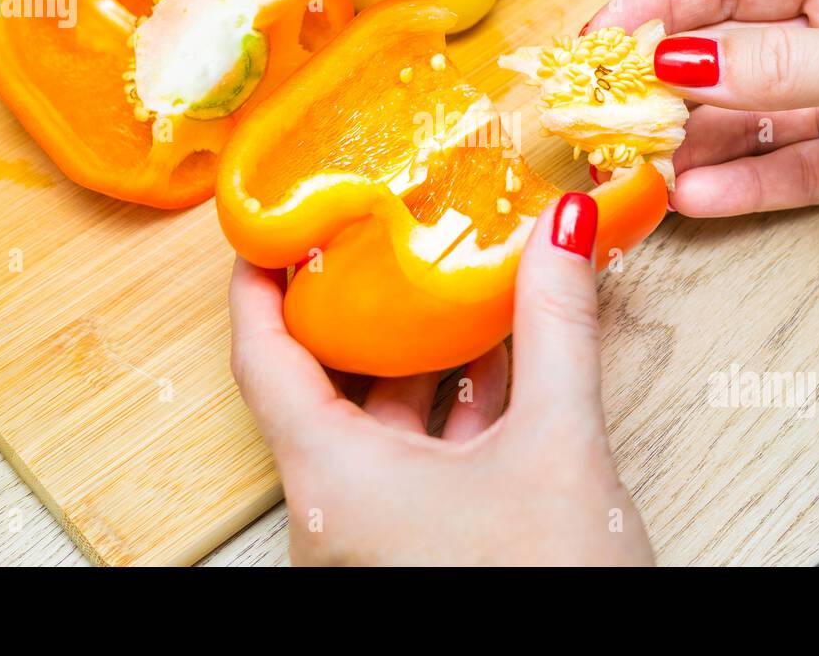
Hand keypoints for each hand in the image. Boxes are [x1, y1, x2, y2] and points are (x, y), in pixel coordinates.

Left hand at [228, 193, 653, 565]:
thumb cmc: (549, 589)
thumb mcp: (559, 444)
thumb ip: (556, 325)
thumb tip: (560, 228)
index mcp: (333, 477)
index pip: (262, 359)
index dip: (257, 283)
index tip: (270, 228)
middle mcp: (335, 509)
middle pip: (325, 385)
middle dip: (361, 308)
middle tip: (383, 237)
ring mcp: (375, 536)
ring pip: (380, 426)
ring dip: (423, 359)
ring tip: (457, 285)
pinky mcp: (417, 552)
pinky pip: (417, 464)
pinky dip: (451, 412)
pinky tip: (502, 366)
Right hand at [587, 0, 818, 258]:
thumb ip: (787, 66)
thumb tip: (682, 63)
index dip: (655, 7)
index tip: (597, 44)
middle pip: (729, 55)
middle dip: (663, 87)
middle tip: (605, 121)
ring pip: (751, 120)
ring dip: (695, 145)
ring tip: (641, 170)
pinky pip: (789, 172)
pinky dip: (744, 188)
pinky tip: (699, 201)